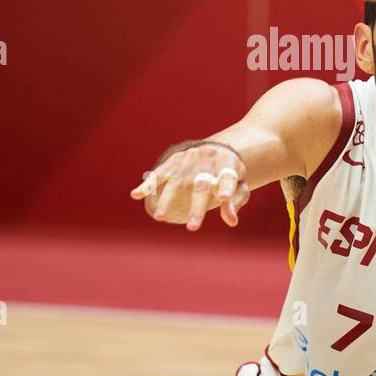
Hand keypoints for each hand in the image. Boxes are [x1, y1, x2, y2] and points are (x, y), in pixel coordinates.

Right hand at [129, 143, 249, 230]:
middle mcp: (207, 159)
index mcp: (228, 163)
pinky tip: (135, 195)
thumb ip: (236, 201)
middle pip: (201, 185)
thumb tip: (231, 221)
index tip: (223, 198)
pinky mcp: (173, 161)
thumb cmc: (231, 173)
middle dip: (196, 207)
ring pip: (176, 181)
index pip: (227, 178)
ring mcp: (188, 160)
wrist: (218, 148)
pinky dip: (147, 184)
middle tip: (193, 228)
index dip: (226, 188)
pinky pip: (158, 174)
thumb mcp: (240, 185)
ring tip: (159, 217)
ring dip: (166, 199)